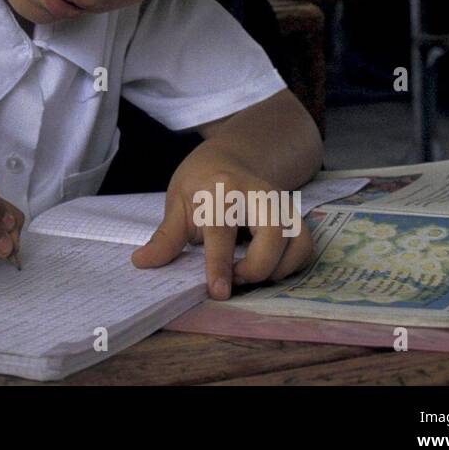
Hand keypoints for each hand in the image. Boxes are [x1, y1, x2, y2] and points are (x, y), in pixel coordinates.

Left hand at [131, 147, 314, 298]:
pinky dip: (291, 266)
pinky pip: (306, 248)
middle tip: (234, 277)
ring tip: (247, 272)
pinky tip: (267, 268)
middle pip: (274, 235)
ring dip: (275, 270)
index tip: (218, 291)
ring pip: (297, 243)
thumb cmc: (199, 183)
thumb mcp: (177, 203)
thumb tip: (142, 263)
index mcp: (221, 189)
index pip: (222, 229)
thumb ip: (165, 237)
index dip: (219, 264)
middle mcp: (258, 194)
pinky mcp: (296, 217)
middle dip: (256, 268)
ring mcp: (282, 204)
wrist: (230, 158)